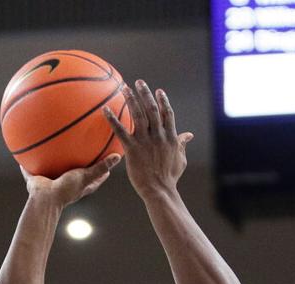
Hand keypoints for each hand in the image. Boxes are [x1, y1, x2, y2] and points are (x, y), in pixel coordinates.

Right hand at [23, 153, 120, 208]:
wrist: (45, 199)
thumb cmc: (67, 190)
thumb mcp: (86, 176)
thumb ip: (101, 167)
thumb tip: (118, 156)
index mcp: (79, 187)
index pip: (95, 180)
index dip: (102, 173)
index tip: (108, 166)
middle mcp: (65, 185)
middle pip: (74, 175)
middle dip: (78, 167)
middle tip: (83, 155)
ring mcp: (50, 184)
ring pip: (52, 171)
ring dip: (51, 164)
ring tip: (52, 151)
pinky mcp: (36, 182)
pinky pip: (30, 171)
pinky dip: (26, 166)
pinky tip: (24, 155)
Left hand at [105, 80, 192, 199]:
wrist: (159, 190)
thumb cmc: (170, 177)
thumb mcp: (180, 158)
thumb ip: (182, 144)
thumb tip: (189, 135)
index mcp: (170, 136)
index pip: (167, 113)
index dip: (162, 101)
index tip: (158, 91)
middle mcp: (159, 135)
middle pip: (152, 109)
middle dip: (145, 94)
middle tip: (138, 82)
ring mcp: (145, 141)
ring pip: (138, 115)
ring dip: (131, 100)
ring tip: (125, 88)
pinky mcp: (132, 149)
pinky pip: (121, 131)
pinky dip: (113, 119)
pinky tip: (105, 110)